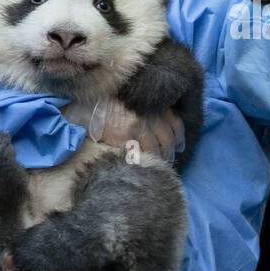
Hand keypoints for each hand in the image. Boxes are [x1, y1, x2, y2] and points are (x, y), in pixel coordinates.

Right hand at [60, 99, 184, 161]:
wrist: (90, 107)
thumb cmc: (111, 104)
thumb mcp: (135, 102)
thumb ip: (149, 111)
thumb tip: (162, 130)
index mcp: (154, 106)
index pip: (176, 124)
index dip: (179, 138)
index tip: (179, 147)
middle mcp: (150, 115)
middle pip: (169, 140)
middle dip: (170, 153)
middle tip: (168, 161)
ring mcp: (140, 127)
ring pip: (157, 150)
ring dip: (160, 161)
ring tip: (158, 168)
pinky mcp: (127, 138)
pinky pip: (141, 155)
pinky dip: (145, 163)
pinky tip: (144, 167)